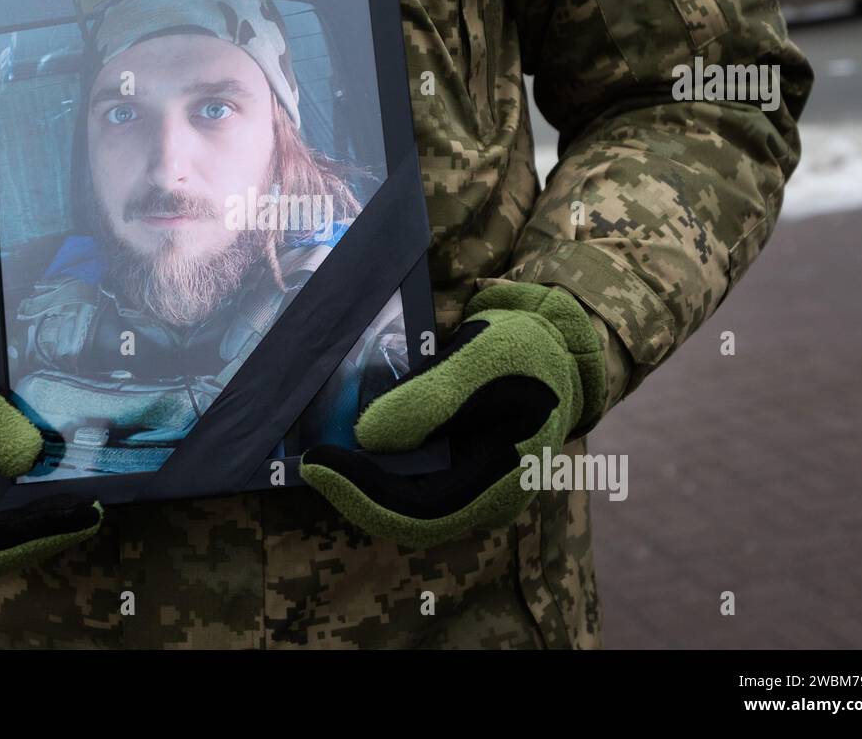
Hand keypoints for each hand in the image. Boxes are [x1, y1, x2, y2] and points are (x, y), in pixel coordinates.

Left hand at [300, 282, 605, 547]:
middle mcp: (483, 499)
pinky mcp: (454, 472)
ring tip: (321, 449)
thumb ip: (431, 399)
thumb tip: (368, 437)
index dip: (361, 494)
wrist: (552, 346)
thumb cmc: (525, 350)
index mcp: (501, 482)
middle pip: (403, 516)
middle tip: (309, 457)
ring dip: (358, 482)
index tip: (318, 462)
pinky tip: (348, 441)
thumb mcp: (482, 360)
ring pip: (401, 502)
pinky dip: (373, 466)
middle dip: (352, 490)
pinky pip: (406, 482)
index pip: (418, 513)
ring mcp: (470, 489)